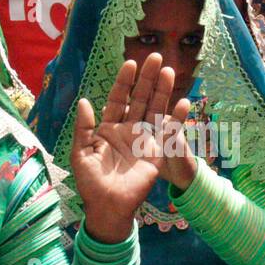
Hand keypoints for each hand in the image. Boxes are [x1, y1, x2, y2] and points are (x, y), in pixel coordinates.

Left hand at [69, 53, 186, 239]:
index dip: (123, 82)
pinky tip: (183, 102)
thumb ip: (83, 128)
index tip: (131, 64)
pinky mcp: (157, 152)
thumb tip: (84, 101)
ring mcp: (144, 140)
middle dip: (146, 79)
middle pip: (139, 99)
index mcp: (108, 128)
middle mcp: (128, 130)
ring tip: (169, 71)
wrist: (108, 207)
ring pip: (155, 109)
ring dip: (162, 91)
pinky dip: (176, 117)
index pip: (118, 99)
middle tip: (155, 57)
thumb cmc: (90, 183)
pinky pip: (167, 131)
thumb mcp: (81, 154)